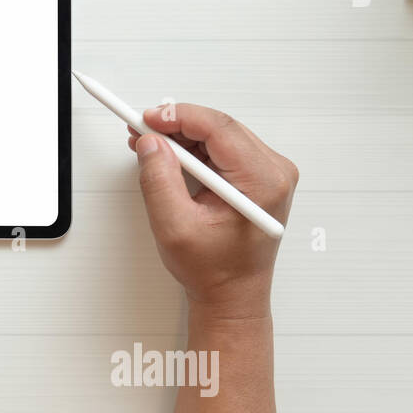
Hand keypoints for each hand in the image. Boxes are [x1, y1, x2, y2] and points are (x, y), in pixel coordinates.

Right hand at [127, 103, 297, 321]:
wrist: (232, 295)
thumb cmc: (214, 271)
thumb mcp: (174, 227)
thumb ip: (159, 180)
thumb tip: (151, 143)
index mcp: (262, 182)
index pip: (219, 129)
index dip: (178, 117)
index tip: (146, 119)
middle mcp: (273, 172)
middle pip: (218, 127)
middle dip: (175, 125)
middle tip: (139, 130)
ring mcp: (267, 173)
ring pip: (217, 135)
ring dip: (181, 137)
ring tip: (149, 146)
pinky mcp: (256, 176)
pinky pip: (221, 148)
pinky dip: (192, 149)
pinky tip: (169, 157)